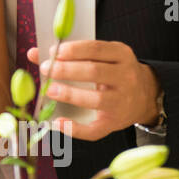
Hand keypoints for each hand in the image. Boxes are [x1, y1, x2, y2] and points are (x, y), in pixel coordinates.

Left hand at [27, 40, 160, 140]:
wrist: (145, 95)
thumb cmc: (113, 71)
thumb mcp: (101, 56)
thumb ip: (70, 54)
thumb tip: (33, 53)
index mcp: (121, 55)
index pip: (96, 49)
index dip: (73, 50)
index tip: (53, 52)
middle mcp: (126, 77)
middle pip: (94, 72)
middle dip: (66, 70)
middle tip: (46, 69)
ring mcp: (122, 101)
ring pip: (96, 99)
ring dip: (70, 94)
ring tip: (49, 90)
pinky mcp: (115, 123)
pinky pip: (95, 129)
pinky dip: (76, 128)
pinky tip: (59, 123)